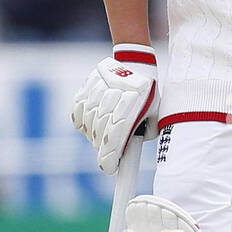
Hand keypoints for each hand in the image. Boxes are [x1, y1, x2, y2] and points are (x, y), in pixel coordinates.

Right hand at [71, 44, 158, 174]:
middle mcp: (113, 99)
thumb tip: (128, 154)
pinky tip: (95, 121)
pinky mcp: (85, 89)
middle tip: (111, 153)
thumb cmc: (147, 94)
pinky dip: (85, 123)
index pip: (115, 138)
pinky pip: (78, 115)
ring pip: (88, 126)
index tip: (109, 168)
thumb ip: (144, 134)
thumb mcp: (153, 114)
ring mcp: (96, 93)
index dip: (109, 158)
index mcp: (133, 106)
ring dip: (95, 135)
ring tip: (106, 130)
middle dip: (105, 149)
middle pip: (99, 136)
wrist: (133, 63)